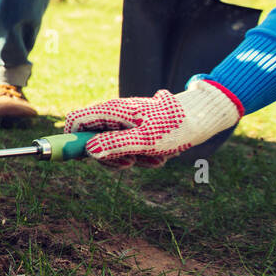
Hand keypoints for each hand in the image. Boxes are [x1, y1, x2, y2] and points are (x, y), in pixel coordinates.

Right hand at [64, 79, 243, 167]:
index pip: (75, 121)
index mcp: (112, 111)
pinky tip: (159, 155)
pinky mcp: (136, 130)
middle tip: (130, 164)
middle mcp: (114, 115)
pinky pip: (128, 148)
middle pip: (92, 140)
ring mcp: (125, 123)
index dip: (72, 140)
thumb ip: (115, 145)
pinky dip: (141, 156)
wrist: (203, 117)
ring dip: (130, 159)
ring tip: (154, 158)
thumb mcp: (146, 140)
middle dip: (110, 157)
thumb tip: (88, 151)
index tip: (82, 159)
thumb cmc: (176, 126)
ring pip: (112, 148)